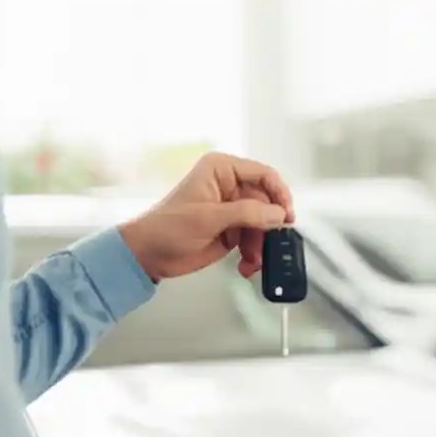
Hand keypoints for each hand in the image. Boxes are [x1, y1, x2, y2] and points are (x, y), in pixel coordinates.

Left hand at [118, 152, 295, 281]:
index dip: (279, 194)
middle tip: (271, 244)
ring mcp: (232, 210)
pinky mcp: (231, 230)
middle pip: (267, 203)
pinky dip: (254, 254)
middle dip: (269, 226)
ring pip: (263, 224)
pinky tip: (246, 266)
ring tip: (253, 261)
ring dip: (261, 245)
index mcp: (222, 170)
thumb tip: (279, 214)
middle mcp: (230, 186)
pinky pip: (254, 239)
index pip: (264, 175)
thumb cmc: (169, 227)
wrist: (148, 254)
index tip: (287, 216)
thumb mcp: (209, 218)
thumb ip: (247, 213)